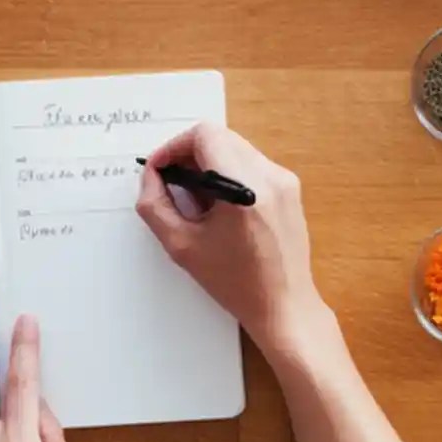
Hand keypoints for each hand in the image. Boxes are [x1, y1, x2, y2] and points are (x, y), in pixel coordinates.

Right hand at [135, 123, 323, 343]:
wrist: (284, 306)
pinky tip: (219, 206)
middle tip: (172, 184)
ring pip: (234, 148)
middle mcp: (269, 176)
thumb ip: (156, 206)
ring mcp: (284, 180)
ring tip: (196, 200)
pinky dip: (228, 172)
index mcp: (244, 188)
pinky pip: (251, 163)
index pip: (204, 135)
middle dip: (189, 155)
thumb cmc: (235, 283)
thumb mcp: (181, 246)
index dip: (173, 147)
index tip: (159, 170)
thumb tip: (151, 176)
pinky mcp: (290, 188)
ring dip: (208, 163)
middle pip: (220, 137)